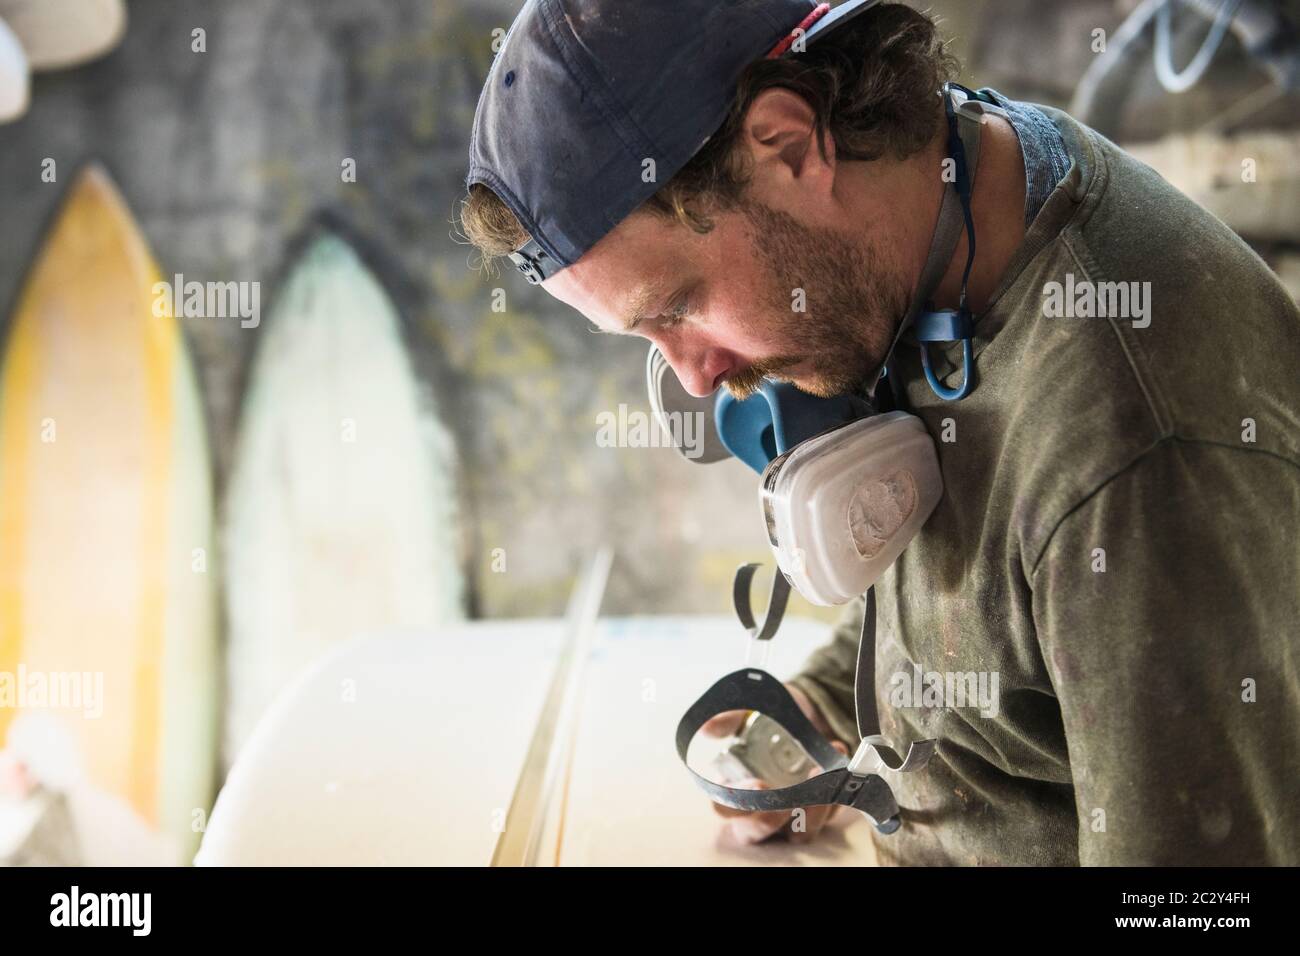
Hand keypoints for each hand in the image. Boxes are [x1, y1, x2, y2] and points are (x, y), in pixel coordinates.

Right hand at [700, 683, 848, 844]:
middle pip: (755, 831)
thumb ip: (729, 720)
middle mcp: (760, 807)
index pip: (724, 807)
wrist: (807, 712)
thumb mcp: (750, 711)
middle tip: (786, 799)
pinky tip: (838, 764)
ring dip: (810, 814)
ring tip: (820, 779)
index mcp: (735, 787)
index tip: (755, 783)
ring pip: (797, 833)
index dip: (734, 803)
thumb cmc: (770, 717)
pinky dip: (835, 796)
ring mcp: (792, 813)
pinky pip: (827, 817)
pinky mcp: (820, 810)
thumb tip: (707, 727)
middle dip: (768, 819)